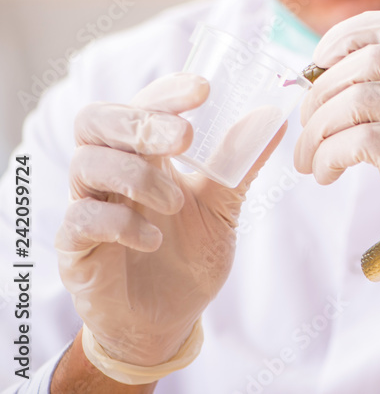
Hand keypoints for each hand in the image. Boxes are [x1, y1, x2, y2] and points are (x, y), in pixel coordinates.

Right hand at [55, 73, 284, 377]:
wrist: (170, 319)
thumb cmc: (190, 255)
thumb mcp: (223, 206)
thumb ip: (241, 163)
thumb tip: (275, 119)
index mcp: (143, 155)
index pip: (138, 105)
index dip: (164, 92)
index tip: (202, 89)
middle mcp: (110, 173)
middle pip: (96, 120)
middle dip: (142, 121)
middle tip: (185, 136)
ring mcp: (88, 206)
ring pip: (86, 163)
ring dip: (137, 175)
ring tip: (176, 201)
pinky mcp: (76, 248)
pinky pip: (81, 219)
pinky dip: (119, 222)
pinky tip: (152, 238)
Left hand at [295, 8, 379, 325]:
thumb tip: (324, 73)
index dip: (346, 36)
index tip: (318, 61)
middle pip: (364, 64)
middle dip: (320, 95)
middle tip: (307, 128)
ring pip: (352, 102)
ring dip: (316, 133)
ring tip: (309, 160)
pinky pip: (353, 142)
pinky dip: (327, 157)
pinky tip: (326, 174)